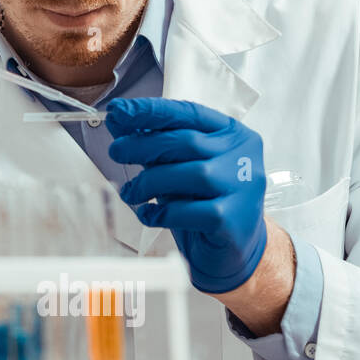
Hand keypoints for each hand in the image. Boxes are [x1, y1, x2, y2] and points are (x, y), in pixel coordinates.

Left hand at [105, 97, 267, 293]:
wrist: (232, 249)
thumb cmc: (202, 200)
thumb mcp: (179, 165)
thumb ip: (154, 142)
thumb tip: (117, 120)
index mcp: (232, 134)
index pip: (189, 113)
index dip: (151, 110)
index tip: (118, 111)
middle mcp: (243, 156)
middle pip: (187, 141)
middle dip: (143, 145)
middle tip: (116, 151)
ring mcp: (243, 188)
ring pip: (191, 174)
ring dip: (149, 182)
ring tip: (131, 192)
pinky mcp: (233, 220)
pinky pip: (189, 211)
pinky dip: (161, 212)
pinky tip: (148, 215)